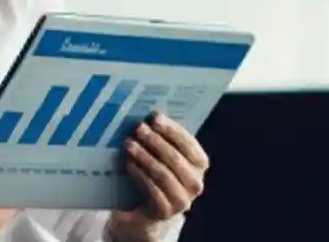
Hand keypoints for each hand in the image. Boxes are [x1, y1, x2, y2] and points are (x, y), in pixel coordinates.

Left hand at [106, 112, 209, 241]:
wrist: (148, 210)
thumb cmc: (158, 173)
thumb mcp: (164, 154)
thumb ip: (163, 137)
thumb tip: (152, 115)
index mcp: (200, 164)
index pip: (188, 143)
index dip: (171, 129)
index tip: (154, 117)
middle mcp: (196, 183)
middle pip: (175, 157)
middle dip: (155, 140)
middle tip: (138, 128)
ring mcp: (182, 200)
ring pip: (163, 173)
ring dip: (144, 156)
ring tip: (129, 144)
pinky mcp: (166, 212)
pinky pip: (152, 189)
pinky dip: (139, 174)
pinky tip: (129, 163)